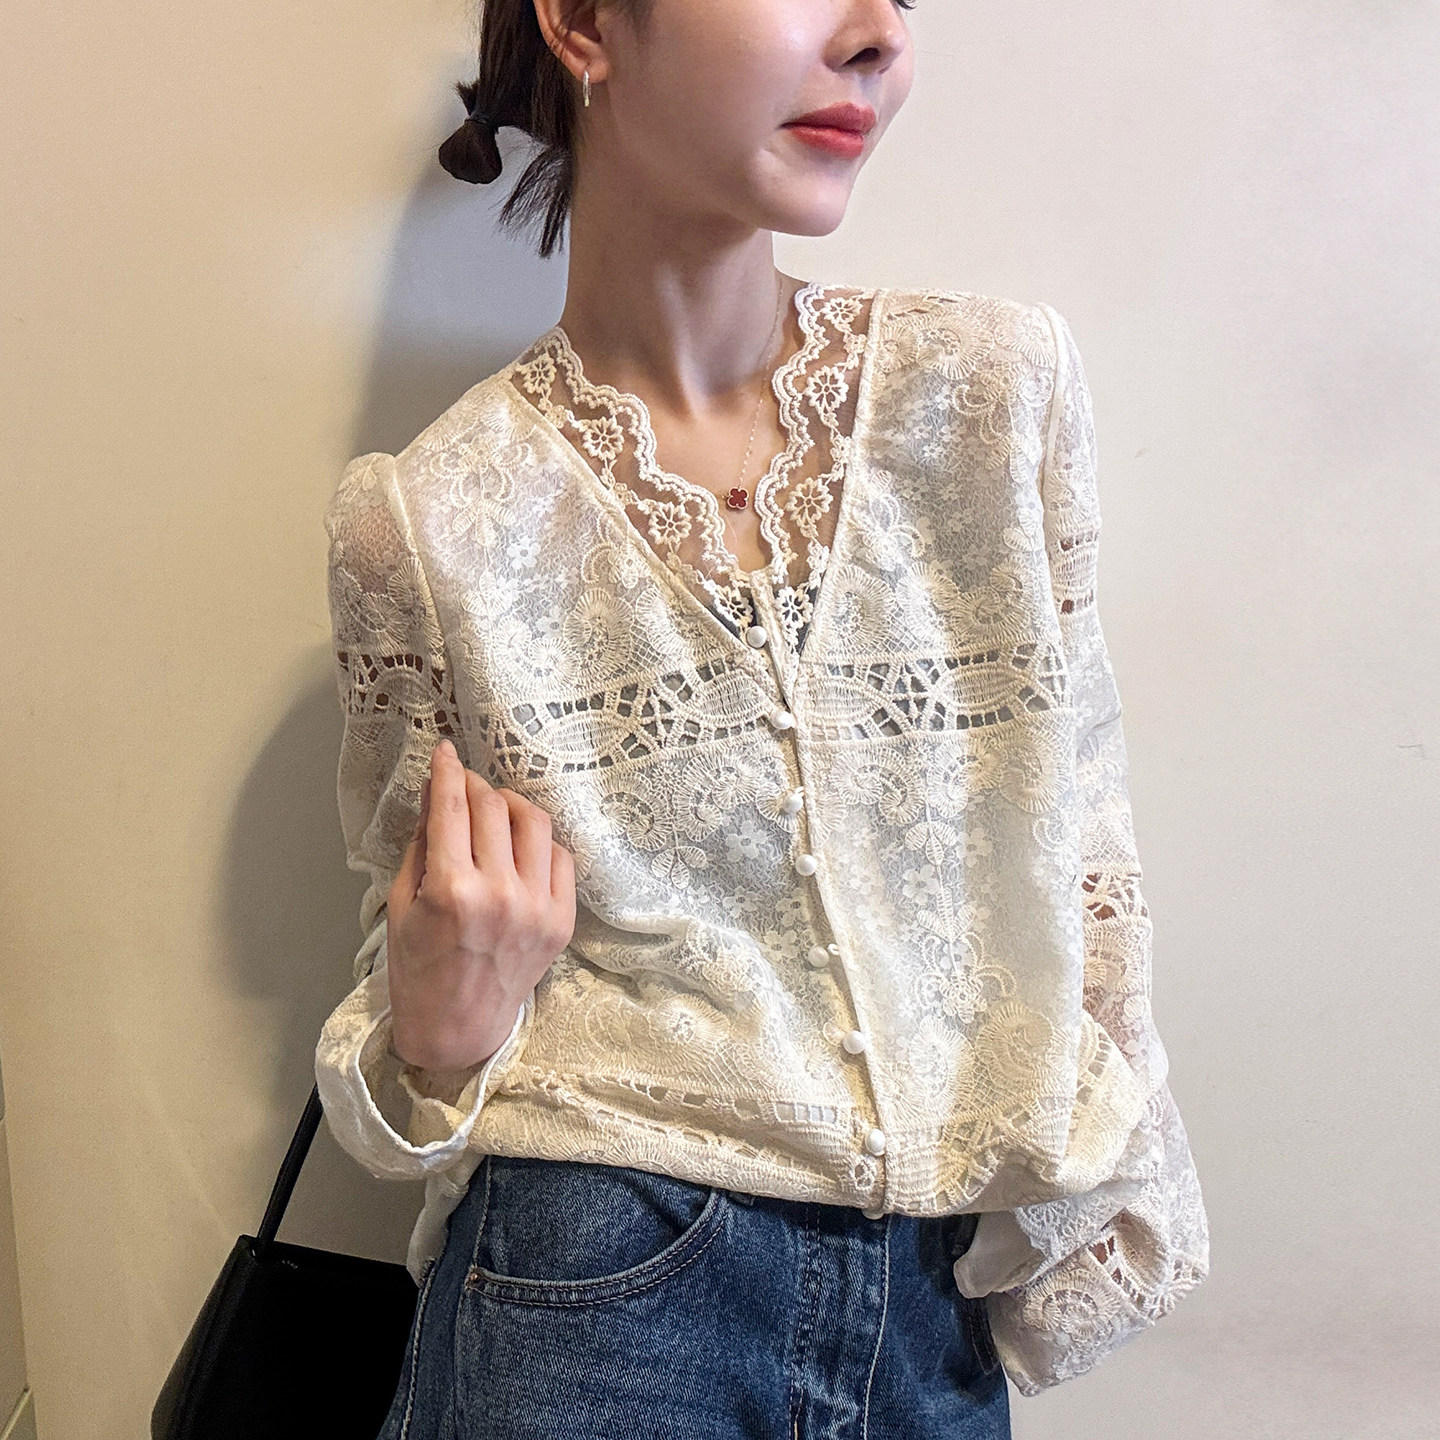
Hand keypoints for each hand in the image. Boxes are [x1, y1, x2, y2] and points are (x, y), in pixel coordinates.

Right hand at [384, 738, 575, 1070]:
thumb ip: (422, 842)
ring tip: (493, 811)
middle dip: (475, 786)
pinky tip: (518, 846)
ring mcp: (537, 908)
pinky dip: (539, 841)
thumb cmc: (418, 967)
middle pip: (495, 807)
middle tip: (462, 786)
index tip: (445, 752)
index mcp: (452, 891)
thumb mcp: (402, 902)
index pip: (452, 807)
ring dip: (511, 805)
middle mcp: (500, 895)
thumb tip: (436, 790)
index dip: (448, 771)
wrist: (458, 1027)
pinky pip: (560, 857)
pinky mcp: (562, 921)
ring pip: (535, 822)